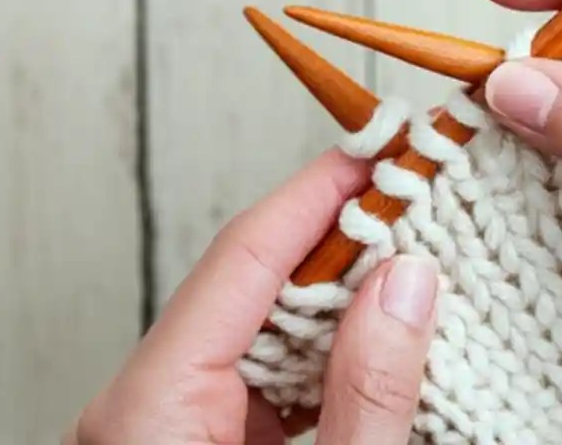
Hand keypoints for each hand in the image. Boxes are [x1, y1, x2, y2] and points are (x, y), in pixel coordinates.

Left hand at [66, 149, 438, 444]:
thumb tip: (407, 284)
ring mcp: (169, 422)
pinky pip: (262, 371)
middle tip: (417, 194)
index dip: (317, 191)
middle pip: (251, 283)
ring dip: (341, 294)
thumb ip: (363, 396)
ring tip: (418, 256)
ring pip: (262, 325)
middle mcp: (143, 406)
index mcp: (147, 410)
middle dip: (342, 236)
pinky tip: (381, 335)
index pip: (240, 257)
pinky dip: (324, 350)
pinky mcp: (198, 442)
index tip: (382, 147)